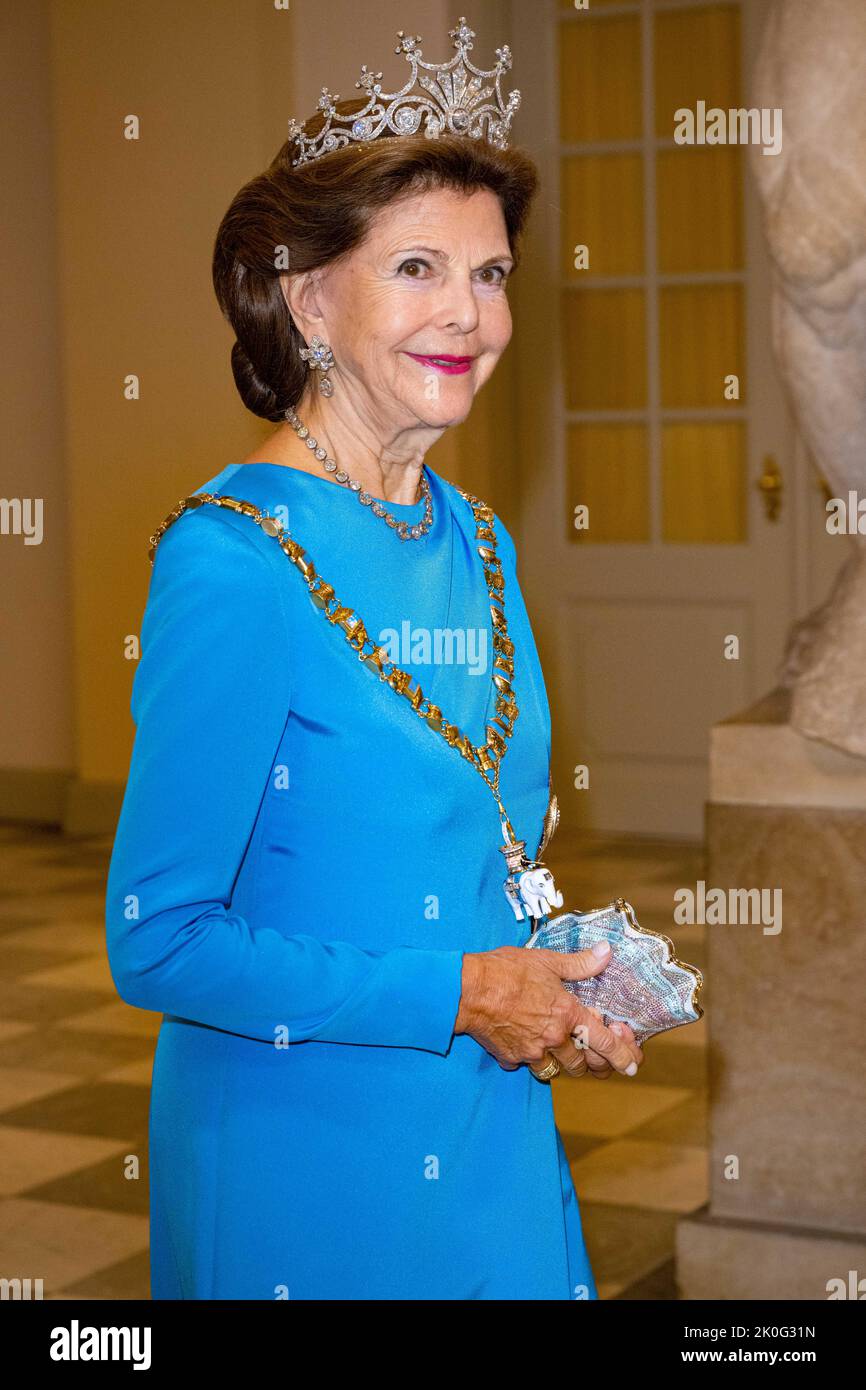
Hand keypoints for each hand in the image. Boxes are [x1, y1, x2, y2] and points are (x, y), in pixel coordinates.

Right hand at [454, 942, 643, 1078]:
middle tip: (595, 1055)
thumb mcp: (547, 961)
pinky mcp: (510, 1057)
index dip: (623, 1056)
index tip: (632, 1064)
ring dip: (564, 1062)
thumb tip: (606, 953)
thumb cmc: (506, 971)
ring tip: (563, 1048)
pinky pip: (527, 1065)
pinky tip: (528, 1043)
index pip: (605, 1043)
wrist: (467, 989)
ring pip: (558, 1070)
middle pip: (582, 1064)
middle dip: (592, 1062)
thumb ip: (580, 963)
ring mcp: (531, 1051)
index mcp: (567, 1015)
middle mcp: (553, 1038)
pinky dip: (531, 1058)